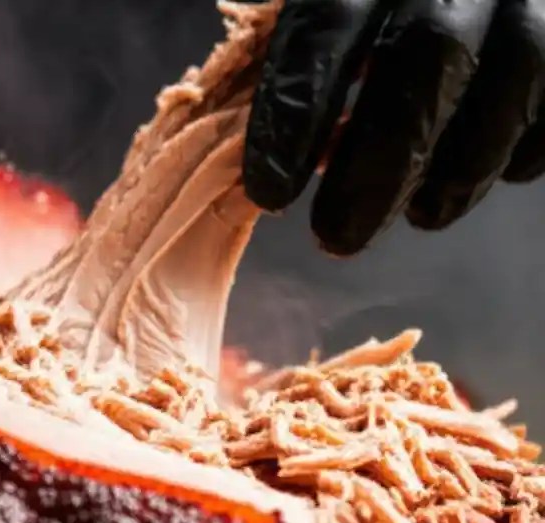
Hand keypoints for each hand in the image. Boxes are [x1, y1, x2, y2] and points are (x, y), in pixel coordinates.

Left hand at [243, 0, 544, 254]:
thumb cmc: (387, 16)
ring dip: (456, 171)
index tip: (270, 194)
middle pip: (425, 56)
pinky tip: (474, 180)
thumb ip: (321, 60)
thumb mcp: (349, 17)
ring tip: (421, 216)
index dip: (295, 112)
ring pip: (507, 80)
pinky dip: (515, 155)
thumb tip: (294, 157)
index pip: (327, 24)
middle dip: (378, 164)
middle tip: (338, 238)